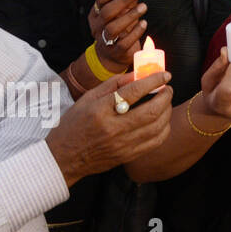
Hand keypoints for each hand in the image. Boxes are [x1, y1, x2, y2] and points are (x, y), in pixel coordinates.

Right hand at [46, 71, 172, 187]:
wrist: (62, 157)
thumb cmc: (73, 124)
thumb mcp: (88, 98)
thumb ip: (114, 84)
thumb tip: (139, 74)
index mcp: (100, 110)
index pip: (134, 91)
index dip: (154, 80)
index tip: (164, 75)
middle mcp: (112, 128)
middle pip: (151, 111)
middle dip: (165, 96)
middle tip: (167, 88)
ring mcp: (121, 144)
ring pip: (157, 127)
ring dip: (167, 111)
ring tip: (165, 102)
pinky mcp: (127, 156)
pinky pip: (155, 142)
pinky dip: (164, 128)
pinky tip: (161, 120)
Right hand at [88, 0, 147, 70]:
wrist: (111, 56)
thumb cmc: (118, 30)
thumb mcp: (119, 14)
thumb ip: (126, 2)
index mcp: (96, 14)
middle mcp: (98, 26)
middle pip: (107, 12)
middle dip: (123, 0)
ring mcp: (105, 40)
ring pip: (113, 27)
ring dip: (129, 16)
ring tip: (143, 7)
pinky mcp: (116, 51)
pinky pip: (124, 42)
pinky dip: (135, 32)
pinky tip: (143, 23)